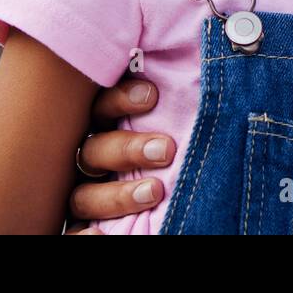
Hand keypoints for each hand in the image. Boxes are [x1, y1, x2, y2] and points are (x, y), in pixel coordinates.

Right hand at [63, 76, 176, 233]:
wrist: (157, 216)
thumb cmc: (171, 152)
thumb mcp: (171, 125)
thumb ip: (171, 104)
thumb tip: (221, 56)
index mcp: (104, 127)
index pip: (102, 107)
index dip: (120, 99)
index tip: (151, 96)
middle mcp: (87, 160)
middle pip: (94, 150)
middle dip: (128, 148)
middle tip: (165, 149)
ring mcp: (79, 195)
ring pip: (84, 194)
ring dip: (117, 194)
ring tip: (154, 191)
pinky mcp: (77, 228)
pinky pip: (71, 234)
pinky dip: (85, 236)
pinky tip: (102, 234)